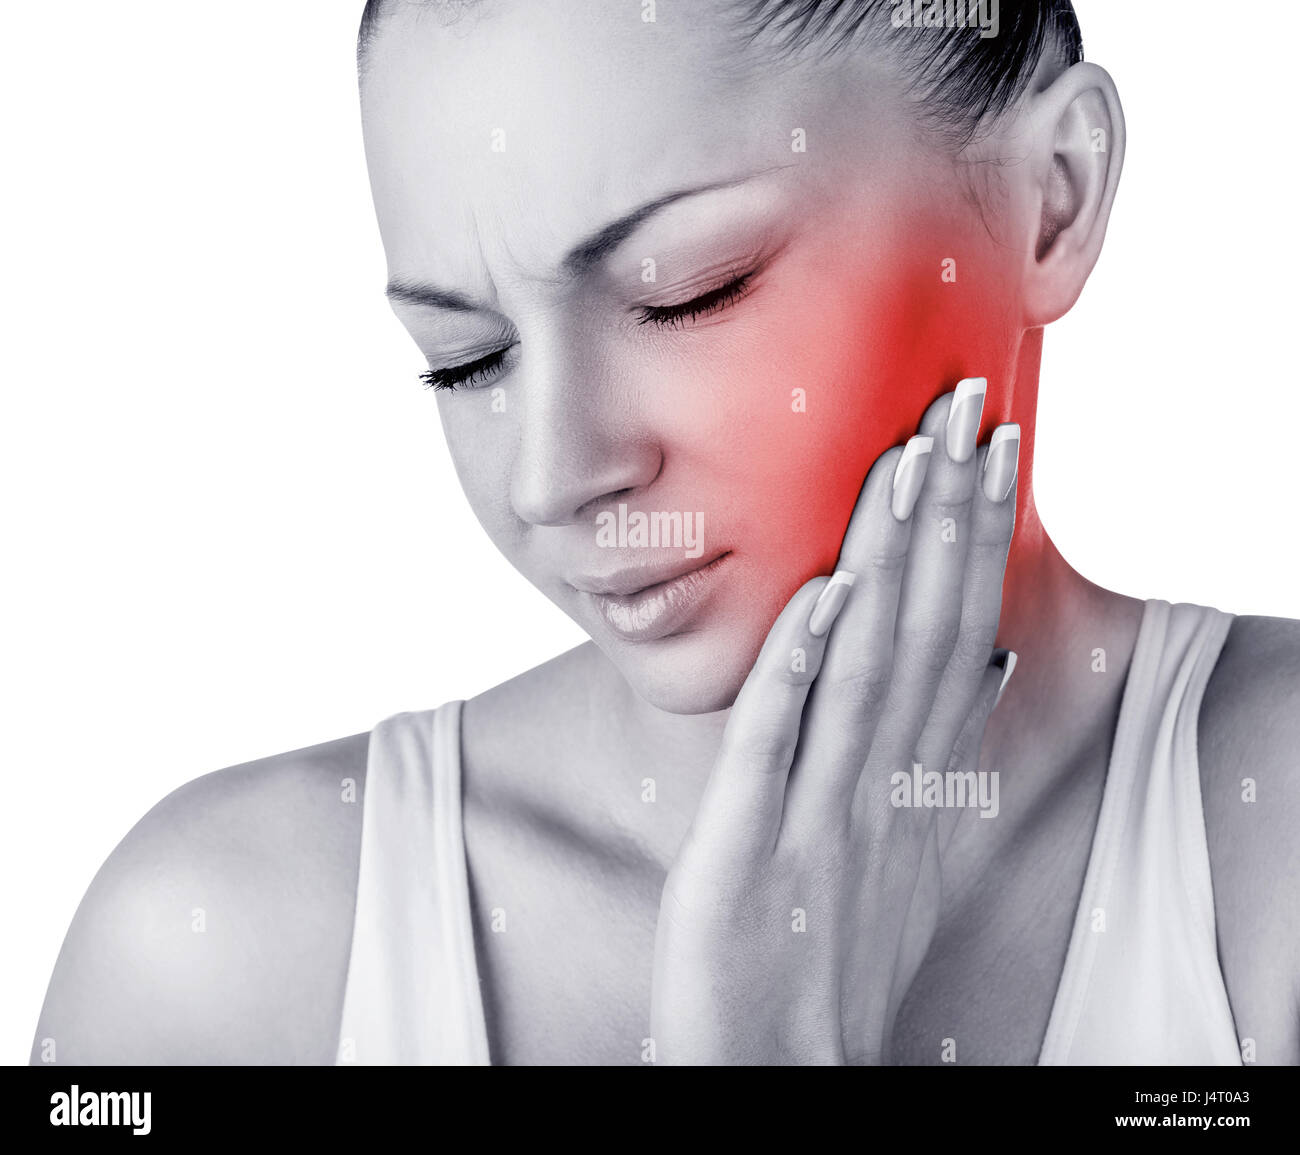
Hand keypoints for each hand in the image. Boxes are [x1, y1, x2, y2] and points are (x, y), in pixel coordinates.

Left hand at [649, 382, 1018, 1064]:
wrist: (774, 1073)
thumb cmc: (827, 954)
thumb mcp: (897, 845)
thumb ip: (931, 751)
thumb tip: (978, 662)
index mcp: (909, 780)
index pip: (956, 633)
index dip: (977, 538)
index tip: (996, 448)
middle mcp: (877, 788)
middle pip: (922, 631)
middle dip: (947, 516)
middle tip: (966, 409)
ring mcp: (813, 818)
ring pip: (862, 669)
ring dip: (886, 561)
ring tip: (906, 464)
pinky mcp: (741, 852)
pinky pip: (775, 745)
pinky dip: (800, 668)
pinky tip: (822, 593)